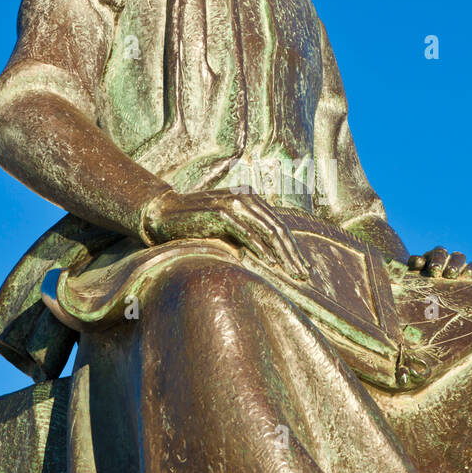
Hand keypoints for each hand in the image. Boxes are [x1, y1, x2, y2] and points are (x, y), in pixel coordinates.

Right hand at [141, 188, 309, 279]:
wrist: (168, 214)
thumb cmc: (199, 222)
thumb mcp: (229, 225)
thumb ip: (250, 232)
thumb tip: (273, 255)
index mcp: (252, 197)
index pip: (279, 225)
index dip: (293, 249)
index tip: (303, 269)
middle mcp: (247, 197)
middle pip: (278, 228)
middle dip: (292, 254)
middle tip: (303, 275)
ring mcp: (234, 203)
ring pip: (266, 231)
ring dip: (281, 254)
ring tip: (290, 273)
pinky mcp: (221, 213)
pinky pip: (246, 233)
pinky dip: (259, 248)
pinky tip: (269, 262)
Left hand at [408, 247, 471, 281]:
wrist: (425, 292)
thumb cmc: (418, 280)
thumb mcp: (414, 272)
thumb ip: (415, 265)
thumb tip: (419, 261)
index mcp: (438, 255)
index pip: (440, 252)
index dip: (438, 260)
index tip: (434, 270)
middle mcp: (453, 260)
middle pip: (458, 257)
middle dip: (454, 265)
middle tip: (449, 274)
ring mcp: (465, 270)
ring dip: (469, 270)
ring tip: (466, 276)